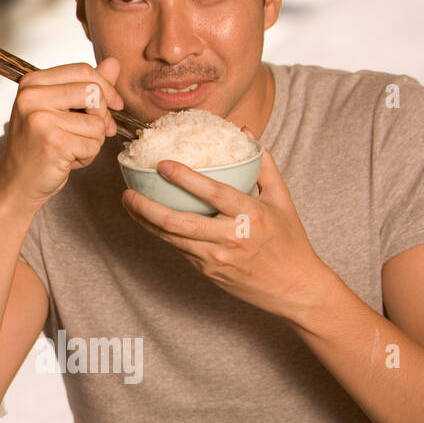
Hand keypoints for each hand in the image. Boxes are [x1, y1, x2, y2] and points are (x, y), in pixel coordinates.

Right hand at [0, 57, 124, 208]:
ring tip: (71, 148)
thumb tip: (114, 63)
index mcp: (31, 83)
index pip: (82, 70)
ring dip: (93, 141)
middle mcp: (32, 97)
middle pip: (93, 93)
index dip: (105, 87)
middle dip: (101, 116)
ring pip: (97, 122)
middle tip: (88, 132)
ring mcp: (41, 119)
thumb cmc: (37, 146)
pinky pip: (93, 144)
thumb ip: (85, 85)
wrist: (16, 183)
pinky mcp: (54, 142)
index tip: (113, 104)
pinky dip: (87, 156)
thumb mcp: (59, 109)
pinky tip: (68, 159)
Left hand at [120, 131, 330, 319]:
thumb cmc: (290, 242)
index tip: (163, 164)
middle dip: (147, 206)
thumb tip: (248, 134)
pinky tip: (147, 220)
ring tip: (129, 203)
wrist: (295, 288)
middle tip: (128, 191)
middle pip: (179, 221)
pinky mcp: (208, 271)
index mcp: (251, 215)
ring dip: (145, 220)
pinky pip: (178, 249)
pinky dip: (160, 233)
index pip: (213, 193)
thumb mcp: (282, 201)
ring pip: (171, 238)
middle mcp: (231, 237)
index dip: (185, 178)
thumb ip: (264, 167)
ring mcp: (217, 257)